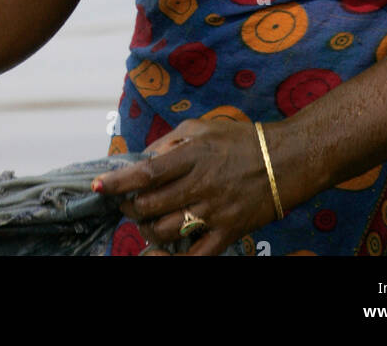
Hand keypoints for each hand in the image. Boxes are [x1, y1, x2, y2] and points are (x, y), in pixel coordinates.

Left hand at [92, 117, 275, 256]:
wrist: (287, 160)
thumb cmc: (242, 140)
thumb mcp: (204, 128)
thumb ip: (172, 142)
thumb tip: (145, 157)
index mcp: (192, 156)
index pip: (146, 172)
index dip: (118, 182)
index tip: (99, 186)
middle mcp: (200, 184)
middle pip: (151, 206)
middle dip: (131, 208)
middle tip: (129, 204)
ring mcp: (214, 211)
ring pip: (167, 231)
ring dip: (148, 230)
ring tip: (147, 222)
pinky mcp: (229, 231)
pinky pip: (196, 255)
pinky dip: (174, 258)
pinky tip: (161, 253)